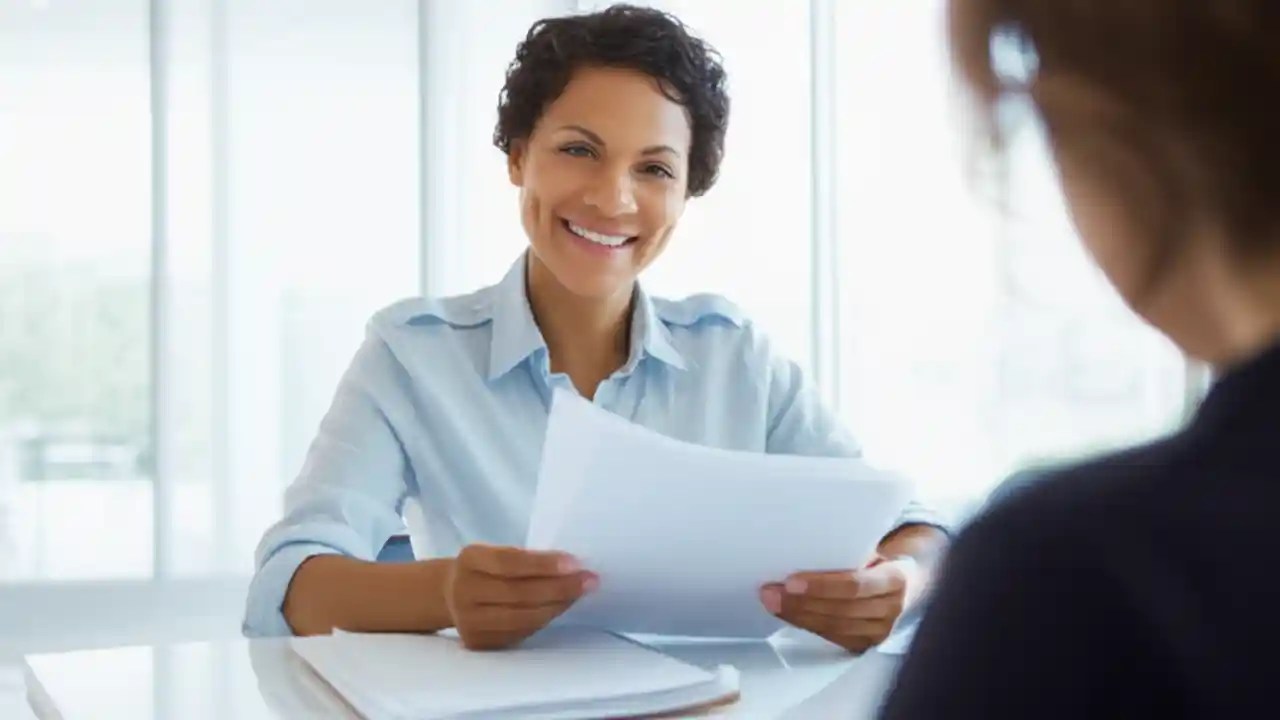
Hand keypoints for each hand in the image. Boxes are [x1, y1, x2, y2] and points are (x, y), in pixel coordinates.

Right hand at [445, 544, 596, 649]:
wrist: (449, 594)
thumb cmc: (485, 568)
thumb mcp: (494, 552)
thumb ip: (524, 558)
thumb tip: (571, 567)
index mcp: (469, 560)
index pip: (509, 562)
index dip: (543, 564)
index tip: (575, 563)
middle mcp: (464, 591)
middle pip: (518, 593)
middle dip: (559, 587)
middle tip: (589, 581)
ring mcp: (469, 621)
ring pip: (521, 617)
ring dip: (557, 606)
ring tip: (579, 594)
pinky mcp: (479, 641)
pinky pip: (519, 632)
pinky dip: (544, 619)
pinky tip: (560, 608)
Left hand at [760, 556, 915, 653]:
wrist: (908, 584)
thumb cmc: (882, 561)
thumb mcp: (875, 549)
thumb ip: (850, 550)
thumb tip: (803, 545)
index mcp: (895, 579)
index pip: (855, 585)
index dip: (821, 586)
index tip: (791, 581)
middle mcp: (891, 609)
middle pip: (839, 610)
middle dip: (800, 602)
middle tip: (770, 592)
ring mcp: (880, 631)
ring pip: (832, 626)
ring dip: (797, 615)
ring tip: (772, 602)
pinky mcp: (866, 643)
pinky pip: (832, 636)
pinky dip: (807, 624)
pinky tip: (789, 614)